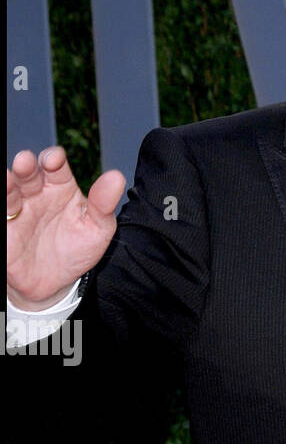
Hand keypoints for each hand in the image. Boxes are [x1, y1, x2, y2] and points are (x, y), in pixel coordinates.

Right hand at [7, 146, 124, 308]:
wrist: (56, 284)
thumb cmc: (77, 250)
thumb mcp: (97, 229)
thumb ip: (104, 204)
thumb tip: (116, 177)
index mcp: (60, 187)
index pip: (55, 166)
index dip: (54, 159)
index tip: (56, 160)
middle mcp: (37, 193)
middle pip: (29, 173)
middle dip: (27, 165)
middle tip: (26, 162)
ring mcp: (18, 210)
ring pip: (10, 190)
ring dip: (9, 182)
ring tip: (10, 178)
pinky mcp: (6, 228)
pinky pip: (1, 213)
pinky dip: (2, 203)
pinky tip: (8, 203)